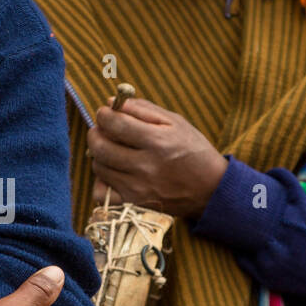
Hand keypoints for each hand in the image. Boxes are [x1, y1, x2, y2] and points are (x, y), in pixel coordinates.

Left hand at [87, 93, 227, 216]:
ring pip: (99, 166)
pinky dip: (101, 181)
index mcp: (158, 142)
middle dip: (95, 133)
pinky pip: (101, 192)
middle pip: (100, 147)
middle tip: (102, 129)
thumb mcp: (175, 122)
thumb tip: (112, 101)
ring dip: (100, 154)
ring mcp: (138, 188)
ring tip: (112, 149)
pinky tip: (113, 172)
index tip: (105, 112)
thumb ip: (142, 109)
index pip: (115, 124)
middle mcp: (145, 166)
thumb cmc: (192, 150)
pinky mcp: (134, 204)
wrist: (210, 189)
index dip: (104, 114)